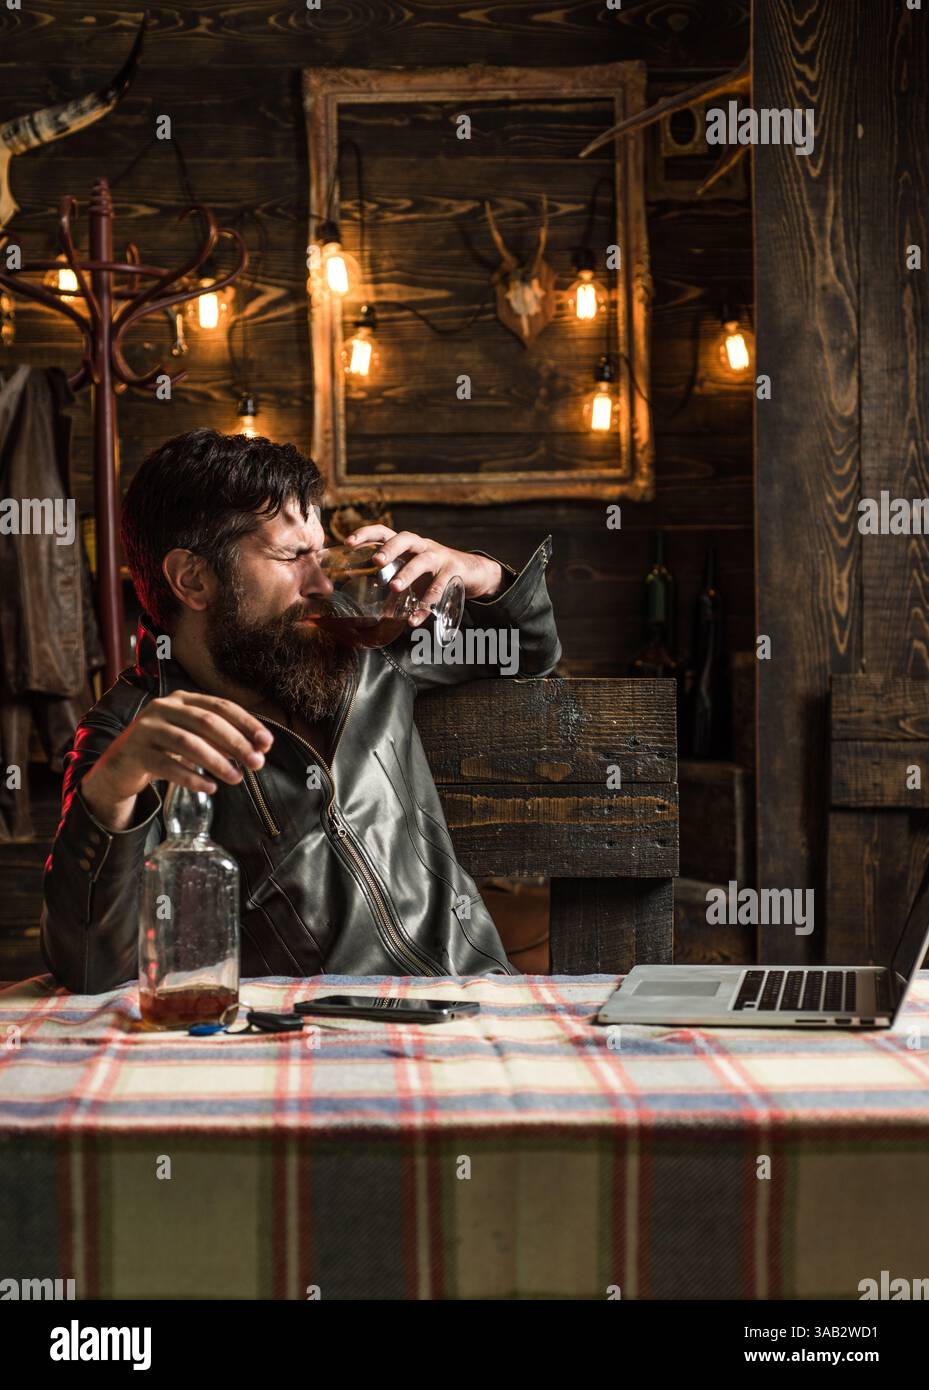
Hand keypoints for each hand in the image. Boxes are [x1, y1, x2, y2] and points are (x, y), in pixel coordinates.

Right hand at [80, 691, 273, 830]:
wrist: (121, 765)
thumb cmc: (165, 748)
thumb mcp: (193, 737)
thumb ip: (222, 739)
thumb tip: (258, 750)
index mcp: (182, 699)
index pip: (221, 706)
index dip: (246, 724)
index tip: (267, 743)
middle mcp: (163, 708)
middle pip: (206, 722)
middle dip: (236, 743)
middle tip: (257, 763)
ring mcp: (146, 729)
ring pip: (187, 743)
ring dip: (216, 762)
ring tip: (237, 778)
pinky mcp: (135, 752)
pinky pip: (167, 766)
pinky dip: (191, 777)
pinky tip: (210, 787)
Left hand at [344, 526, 505, 625]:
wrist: (473, 572)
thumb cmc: (435, 573)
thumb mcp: (413, 577)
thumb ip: (395, 590)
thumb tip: (375, 614)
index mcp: (407, 546)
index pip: (384, 532)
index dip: (366, 534)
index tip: (348, 542)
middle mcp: (422, 547)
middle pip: (405, 539)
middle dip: (390, 548)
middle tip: (376, 561)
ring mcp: (439, 557)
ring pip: (422, 561)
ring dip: (408, 573)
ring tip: (394, 587)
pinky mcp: (454, 572)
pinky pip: (439, 588)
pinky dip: (426, 605)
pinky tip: (414, 619)